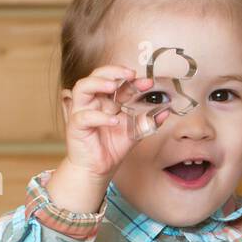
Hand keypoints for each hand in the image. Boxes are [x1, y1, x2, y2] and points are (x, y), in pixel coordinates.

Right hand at [61, 64, 157, 180]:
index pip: (119, 83)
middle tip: (129, 74)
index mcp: (107, 100)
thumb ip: (147, 122)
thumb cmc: (111, 149)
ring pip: (82, 88)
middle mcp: (94, 102)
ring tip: (113, 86)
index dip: (133, 80)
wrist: (97, 170)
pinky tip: (114, 120)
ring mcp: (82, 112)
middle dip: (112, 71)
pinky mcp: (75, 126)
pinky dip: (100, 117)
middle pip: (96, 75)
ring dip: (97, 83)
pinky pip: (84, 116)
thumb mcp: (134, 133)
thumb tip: (165, 111)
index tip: (148, 83)